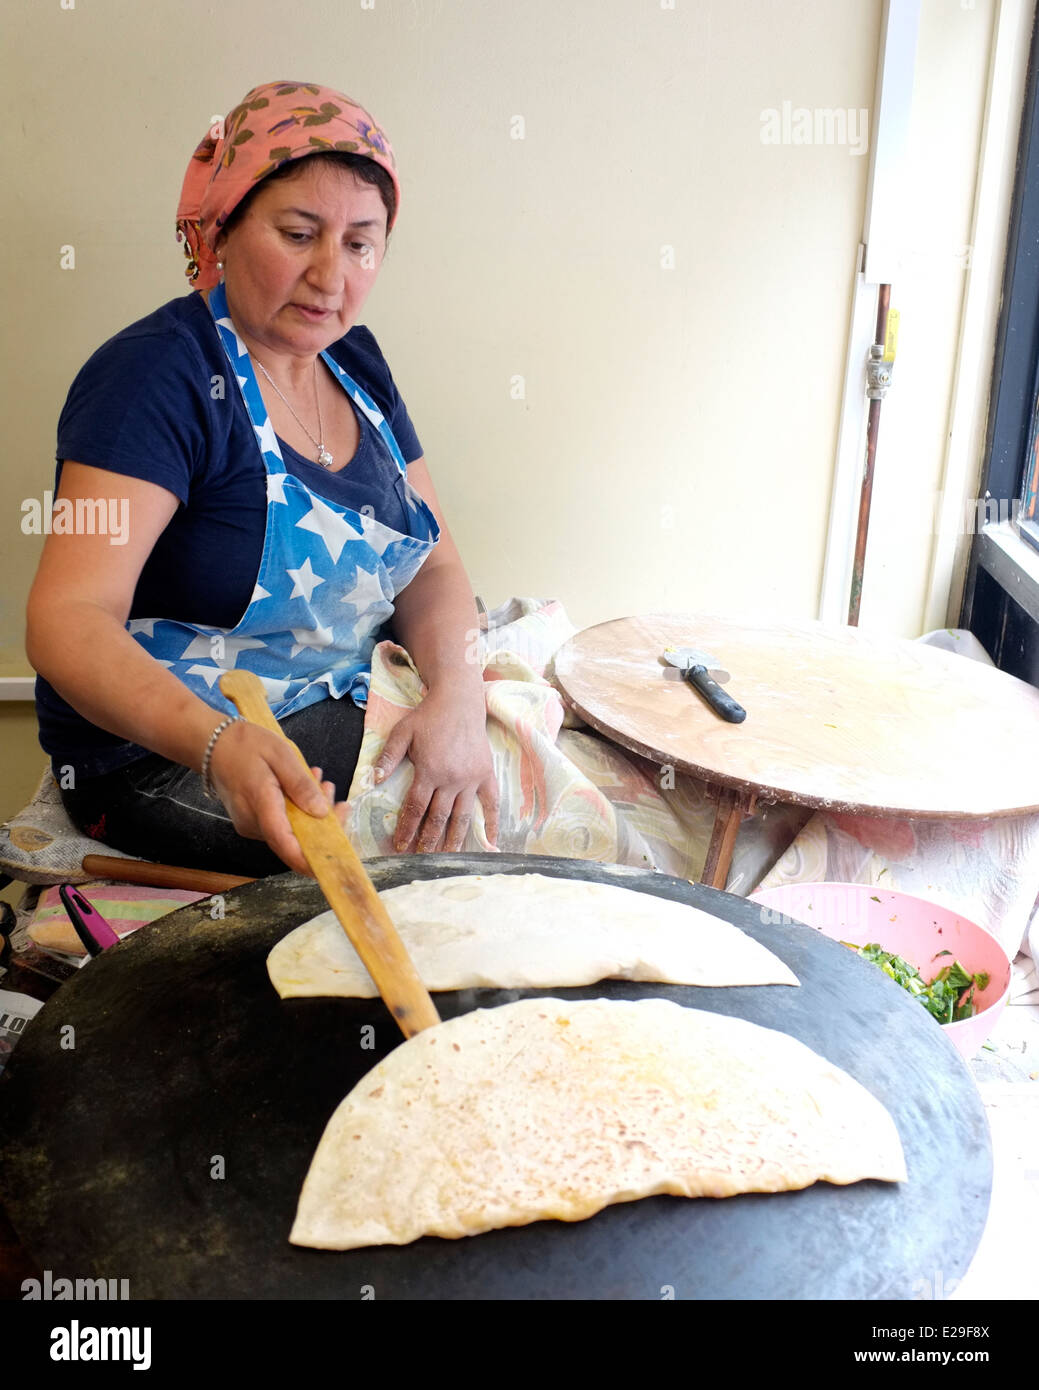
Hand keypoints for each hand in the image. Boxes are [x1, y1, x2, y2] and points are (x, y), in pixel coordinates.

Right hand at [207, 720, 346, 873]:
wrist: (213, 744)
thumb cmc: (245, 745)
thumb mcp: (280, 755)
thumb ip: (300, 784)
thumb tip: (322, 812)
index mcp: (260, 805)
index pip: (286, 844)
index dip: (309, 859)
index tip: (333, 860)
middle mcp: (252, 824)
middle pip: (294, 840)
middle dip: (322, 822)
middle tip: (331, 791)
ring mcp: (251, 825)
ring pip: (290, 832)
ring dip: (311, 812)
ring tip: (320, 783)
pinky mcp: (252, 822)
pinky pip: (281, 824)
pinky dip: (298, 810)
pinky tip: (306, 787)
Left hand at [373, 689, 497, 852]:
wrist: (460, 700)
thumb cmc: (428, 716)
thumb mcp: (402, 732)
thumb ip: (388, 757)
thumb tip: (374, 780)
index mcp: (429, 770)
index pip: (415, 808)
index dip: (407, 829)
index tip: (401, 846)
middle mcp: (452, 779)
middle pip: (438, 817)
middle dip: (428, 839)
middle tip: (422, 858)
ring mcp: (472, 778)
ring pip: (463, 816)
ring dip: (455, 839)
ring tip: (448, 857)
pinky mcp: (486, 774)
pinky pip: (492, 803)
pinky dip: (492, 824)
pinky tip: (491, 842)